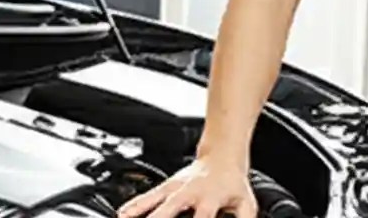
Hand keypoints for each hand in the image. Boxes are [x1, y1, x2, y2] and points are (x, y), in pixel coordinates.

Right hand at [117, 157, 255, 217]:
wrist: (222, 156)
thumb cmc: (232, 183)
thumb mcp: (245, 203)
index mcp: (209, 199)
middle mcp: (188, 193)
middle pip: (169, 211)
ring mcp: (174, 189)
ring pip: (152, 202)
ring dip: (139, 212)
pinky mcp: (165, 186)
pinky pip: (145, 197)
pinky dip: (132, 207)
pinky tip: (122, 214)